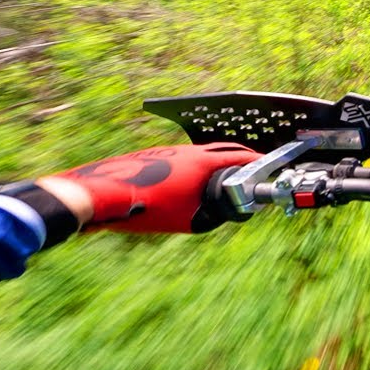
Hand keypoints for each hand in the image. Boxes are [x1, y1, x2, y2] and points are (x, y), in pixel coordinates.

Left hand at [37, 143, 261, 233]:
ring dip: (214, 162)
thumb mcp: (188, 220)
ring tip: (219, 178)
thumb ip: (209, 215)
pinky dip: (193, 168)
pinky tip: (185, 184)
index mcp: (202, 162)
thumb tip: (217, 214)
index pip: (239, 157)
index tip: (267, 164)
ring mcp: (168, 151)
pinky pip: (182, 159)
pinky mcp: (152, 156)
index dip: (256, 161)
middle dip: (238, 156)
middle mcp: (188, 151)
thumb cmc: (147, 207)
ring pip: (200, 153)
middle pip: (221, 149)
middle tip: (249, 166)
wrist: (102, 194)